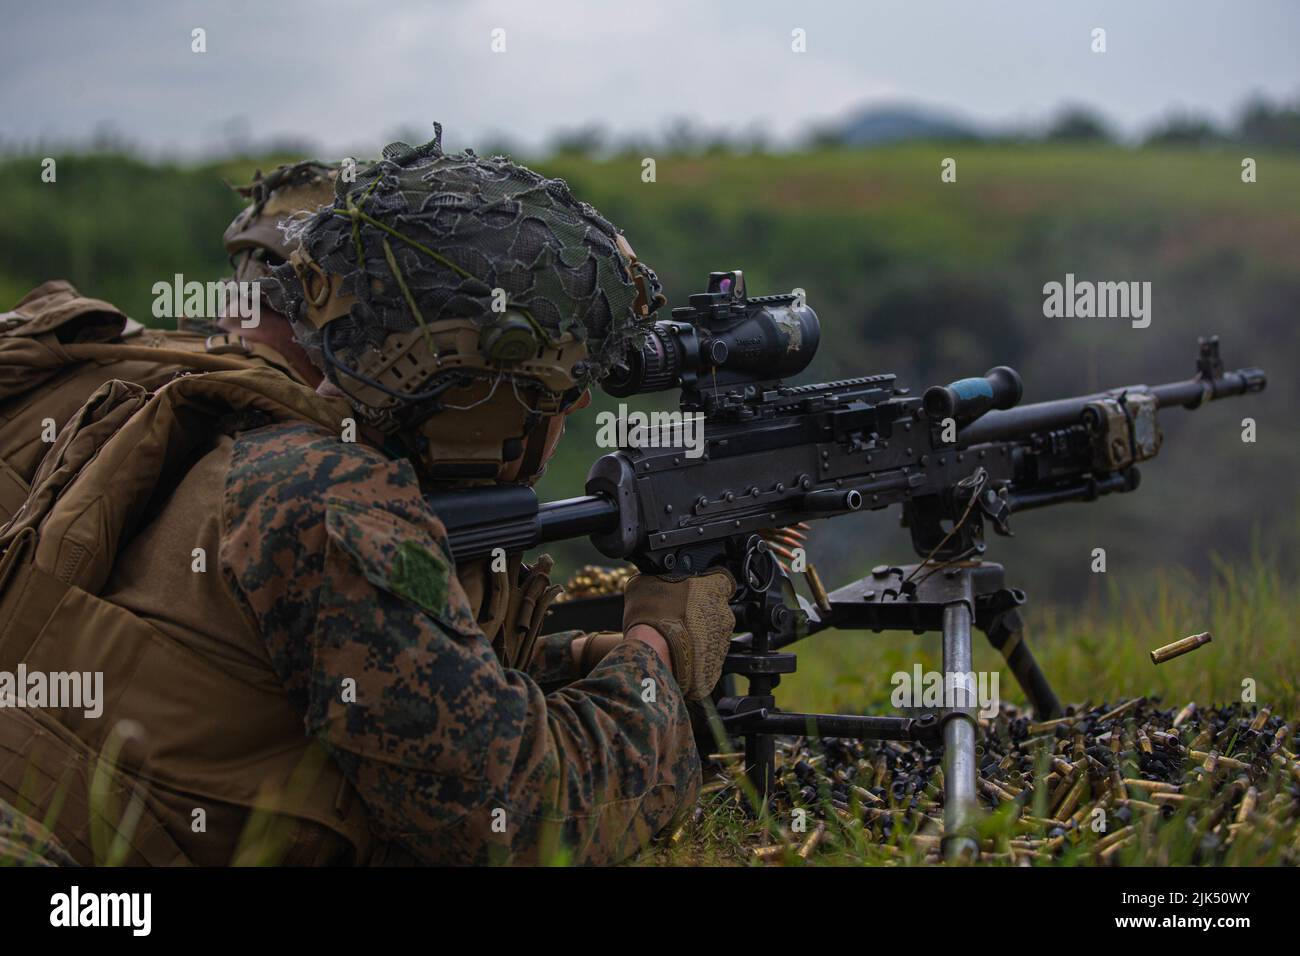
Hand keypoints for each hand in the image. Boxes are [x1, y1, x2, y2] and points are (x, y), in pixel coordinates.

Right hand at [622, 568, 736, 699]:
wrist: (650, 653)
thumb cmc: (650, 616)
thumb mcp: (646, 581)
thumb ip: (660, 577)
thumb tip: (653, 578)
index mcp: (713, 589)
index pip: (722, 581)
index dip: (708, 584)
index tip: (697, 589)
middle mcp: (723, 615)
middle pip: (717, 610)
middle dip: (700, 613)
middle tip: (678, 617)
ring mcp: (722, 643)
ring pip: (713, 635)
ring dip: (698, 636)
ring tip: (674, 638)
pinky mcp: (715, 667)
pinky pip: (707, 659)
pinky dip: (695, 658)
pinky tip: (677, 655)